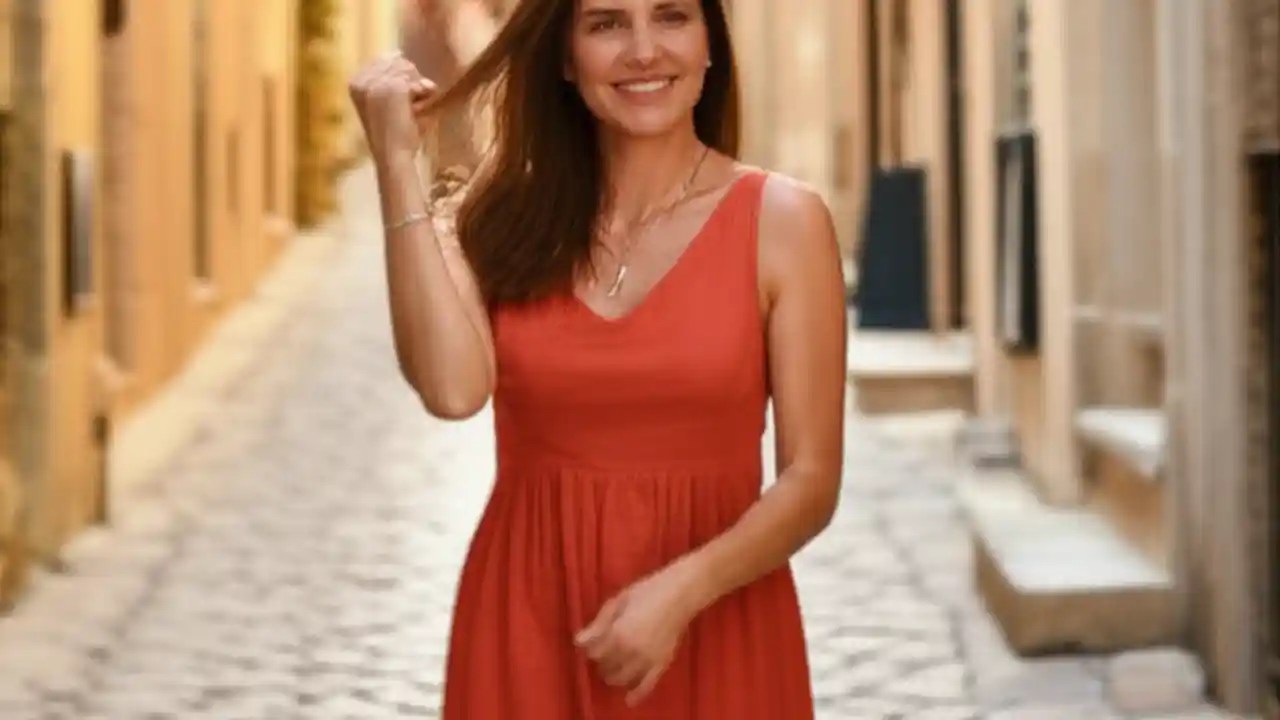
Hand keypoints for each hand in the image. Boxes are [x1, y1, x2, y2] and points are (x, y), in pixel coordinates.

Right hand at [348, 52, 437, 166]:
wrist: (393, 157)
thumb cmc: (394, 136)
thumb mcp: (385, 103)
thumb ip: (390, 77)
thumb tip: (399, 52)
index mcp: (355, 83)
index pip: (385, 61)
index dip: (401, 79)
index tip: (398, 102)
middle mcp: (362, 80)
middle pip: (399, 62)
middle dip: (411, 83)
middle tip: (406, 109)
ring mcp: (377, 83)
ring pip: (409, 69)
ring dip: (418, 90)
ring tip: (409, 112)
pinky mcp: (394, 88)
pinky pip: (417, 80)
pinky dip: (423, 95)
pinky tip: (414, 111)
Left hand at [575, 558, 707, 706]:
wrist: (680, 594)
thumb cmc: (646, 591)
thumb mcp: (617, 601)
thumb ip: (598, 624)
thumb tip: (579, 642)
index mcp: (617, 634)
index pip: (593, 653)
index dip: (591, 648)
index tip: (593, 641)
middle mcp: (630, 652)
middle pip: (605, 666)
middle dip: (602, 661)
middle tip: (604, 651)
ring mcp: (646, 660)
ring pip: (621, 678)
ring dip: (614, 675)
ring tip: (614, 666)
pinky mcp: (661, 664)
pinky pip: (647, 685)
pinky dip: (637, 694)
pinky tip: (629, 700)